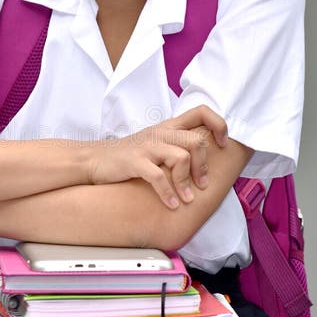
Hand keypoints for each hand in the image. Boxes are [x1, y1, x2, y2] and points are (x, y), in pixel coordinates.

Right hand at [88, 105, 227, 209]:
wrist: (94, 159)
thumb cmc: (129, 156)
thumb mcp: (156, 144)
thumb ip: (177, 145)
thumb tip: (204, 158)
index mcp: (169, 126)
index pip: (202, 111)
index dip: (219, 125)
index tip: (221, 145)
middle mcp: (161, 132)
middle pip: (197, 141)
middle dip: (204, 166)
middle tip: (202, 184)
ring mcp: (147, 146)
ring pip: (181, 158)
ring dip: (187, 183)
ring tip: (187, 199)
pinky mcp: (135, 161)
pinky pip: (158, 177)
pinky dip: (168, 193)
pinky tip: (171, 204)